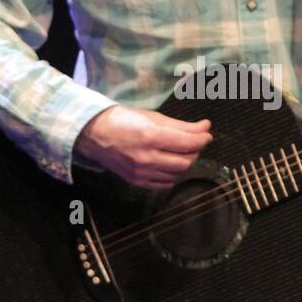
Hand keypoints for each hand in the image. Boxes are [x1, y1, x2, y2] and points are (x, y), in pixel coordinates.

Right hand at [74, 106, 212, 189]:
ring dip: (185, 163)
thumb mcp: (153, 117)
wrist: (95, 134)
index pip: (187, 143)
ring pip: (177, 174)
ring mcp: (141, 172)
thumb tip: (205, 127)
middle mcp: (147, 157)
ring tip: (182, 152)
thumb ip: (181, 125)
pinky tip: (170, 164)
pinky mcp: (137, 181)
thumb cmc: (123, 120)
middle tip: (194, 142)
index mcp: (151, 136)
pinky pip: (164, 184)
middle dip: (195, 151)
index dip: (202, 138)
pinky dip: (173, 175)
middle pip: (186, 161)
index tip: (207, 134)